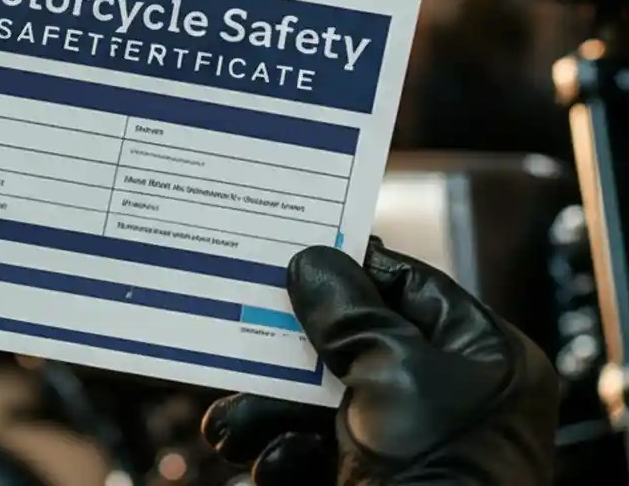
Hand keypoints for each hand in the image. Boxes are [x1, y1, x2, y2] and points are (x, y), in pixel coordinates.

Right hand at [201, 239, 558, 484]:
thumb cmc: (442, 472)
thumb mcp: (395, 373)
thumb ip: (349, 312)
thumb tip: (312, 261)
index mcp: (478, 360)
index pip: (408, 287)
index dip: (348, 267)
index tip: (290, 249)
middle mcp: (442, 398)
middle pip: (346, 345)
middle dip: (287, 352)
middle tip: (240, 334)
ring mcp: (401, 447)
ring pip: (313, 402)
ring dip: (267, 410)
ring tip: (233, 426)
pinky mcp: (363, 482)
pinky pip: (306, 452)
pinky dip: (282, 458)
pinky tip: (279, 468)